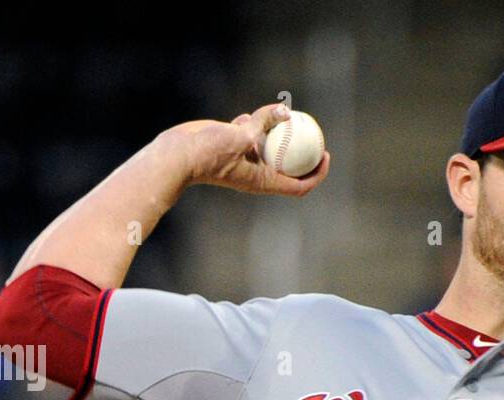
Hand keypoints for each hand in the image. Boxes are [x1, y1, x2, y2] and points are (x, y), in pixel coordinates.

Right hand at [163, 103, 330, 195]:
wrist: (178, 154)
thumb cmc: (208, 153)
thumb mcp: (240, 135)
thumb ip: (263, 122)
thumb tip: (285, 110)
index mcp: (263, 181)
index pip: (300, 185)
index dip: (318, 174)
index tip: (326, 156)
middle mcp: (256, 174)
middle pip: (289, 167)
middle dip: (304, 152)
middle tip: (314, 133)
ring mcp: (244, 162)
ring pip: (269, 148)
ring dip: (276, 134)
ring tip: (282, 116)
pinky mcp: (232, 149)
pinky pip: (250, 136)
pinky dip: (253, 125)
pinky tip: (249, 115)